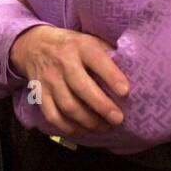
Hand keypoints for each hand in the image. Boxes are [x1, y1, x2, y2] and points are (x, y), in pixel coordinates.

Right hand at [9, 0, 128, 134]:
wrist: (34, 45)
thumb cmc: (72, 45)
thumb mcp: (89, 40)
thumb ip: (108, 53)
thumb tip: (136, 68)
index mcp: (80, 46)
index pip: (96, 59)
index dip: (111, 75)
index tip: (126, 91)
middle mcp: (63, 62)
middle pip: (81, 87)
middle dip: (101, 106)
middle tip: (118, 119)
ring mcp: (49, 79)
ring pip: (68, 105)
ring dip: (88, 121)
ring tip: (105, 127)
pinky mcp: (40, 94)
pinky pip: (53, 116)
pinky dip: (68, 127)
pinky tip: (84, 130)